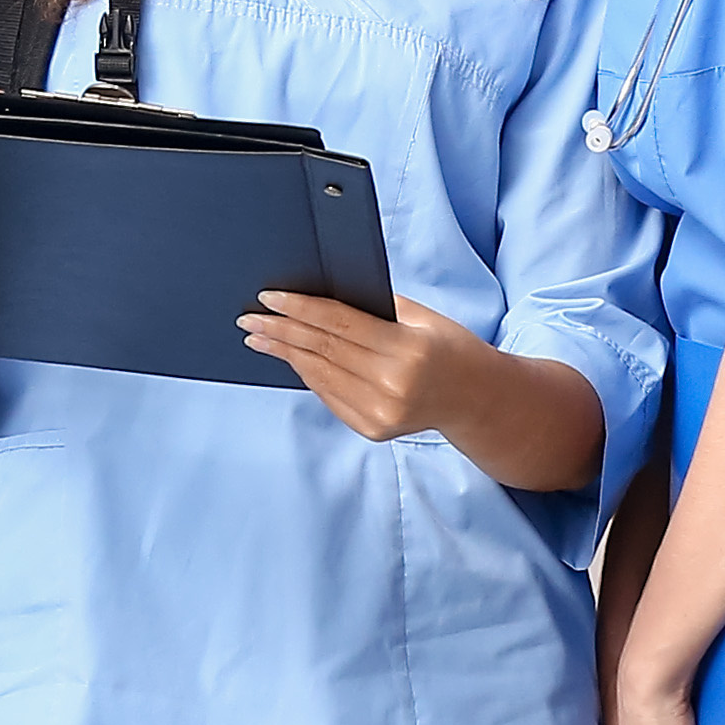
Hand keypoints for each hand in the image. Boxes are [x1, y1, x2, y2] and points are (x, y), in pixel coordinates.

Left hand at [241, 291, 500, 442]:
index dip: (300, 308)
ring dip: (285, 354)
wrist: (475, 398)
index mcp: (407, 350)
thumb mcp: (421, 317)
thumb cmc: (448, 347)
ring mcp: (381, 413)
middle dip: (281, 331)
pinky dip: (307, 375)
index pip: (339, 324)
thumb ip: (375, 307)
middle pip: (323, 350)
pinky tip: (290, 358)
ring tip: (260, 338)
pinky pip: (329, 396)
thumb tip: (320, 294)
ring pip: (320, 376)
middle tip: (250, 319)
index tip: (268, 297)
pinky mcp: (373, 430)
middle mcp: (393, 385)